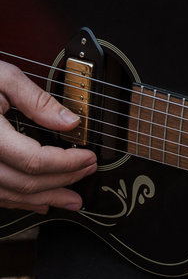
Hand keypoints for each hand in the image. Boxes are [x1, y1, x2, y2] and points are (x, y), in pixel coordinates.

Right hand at [0, 60, 96, 213]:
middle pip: (26, 182)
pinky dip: (21, 200)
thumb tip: (70, 121)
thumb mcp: (3, 77)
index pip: (34, 160)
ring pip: (11, 195)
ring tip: (72, 198)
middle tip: (88, 170)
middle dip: (63, 180)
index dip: (66, 163)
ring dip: (45, 198)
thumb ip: (37, 100)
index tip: (88, 157)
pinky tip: (40, 201)